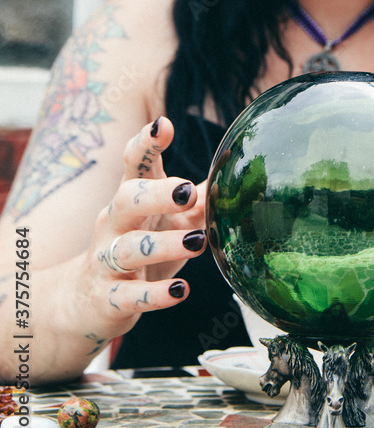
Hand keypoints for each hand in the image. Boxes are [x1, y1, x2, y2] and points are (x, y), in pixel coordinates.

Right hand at [74, 116, 206, 346]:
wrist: (85, 302)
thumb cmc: (139, 247)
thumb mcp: (167, 220)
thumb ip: (198, 199)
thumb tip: (234, 171)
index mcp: (130, 198)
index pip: (132, 164)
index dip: (145, 144)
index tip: (162, 125)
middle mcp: (113, 224)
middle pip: (126, 200)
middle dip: (156, 193)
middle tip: (188, 190)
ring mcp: (107, 261)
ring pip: (128, 248)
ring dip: (164, 244)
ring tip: (197, 242)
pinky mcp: (108, 298)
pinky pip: (130, 296)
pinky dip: (155, 294)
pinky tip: (179, 291)